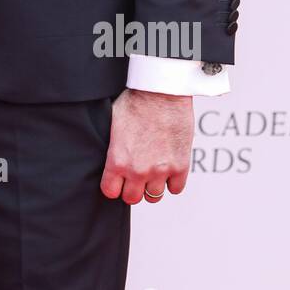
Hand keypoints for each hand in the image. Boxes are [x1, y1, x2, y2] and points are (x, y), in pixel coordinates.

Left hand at [100, 88, 192, 203]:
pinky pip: (176, 188)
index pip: (110, 191)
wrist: (162, 91)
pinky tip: (169, 167)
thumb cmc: (135, 101)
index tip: (117, 180)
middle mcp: (138, 170)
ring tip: (153, 170)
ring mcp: (160, 170)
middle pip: (132, 198)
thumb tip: (109, 157)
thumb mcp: (113, 124)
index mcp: (117, 160)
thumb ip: (113, 147)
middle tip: (135, 176)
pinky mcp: (180, 166)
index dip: (113, 186)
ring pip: (154, 196)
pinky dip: (173, 181)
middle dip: (132, 189)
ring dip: (152, 185)